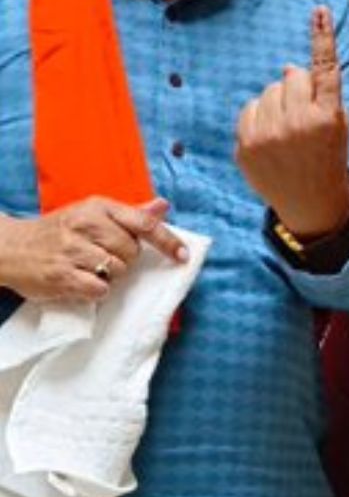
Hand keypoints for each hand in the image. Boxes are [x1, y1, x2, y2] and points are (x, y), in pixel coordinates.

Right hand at [0, 196, 187, 301]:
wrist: (11, 248)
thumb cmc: (59, 231)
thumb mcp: (93, 213)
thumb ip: (130, 213)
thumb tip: (163, 205)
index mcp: (98, 207)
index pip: (143, 223)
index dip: (167, 240)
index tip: (183, 255)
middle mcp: (86, 224)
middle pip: (132, 251)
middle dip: (126, 259)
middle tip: (105, 257)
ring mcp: (73, 250)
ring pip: (118, 270)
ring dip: (111, 276)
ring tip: (91, 268)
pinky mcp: (62, 275)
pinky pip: (99, 288)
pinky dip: (97, 290)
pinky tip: (84, 282)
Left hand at [235, 6, 348, 239]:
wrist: (311, 203)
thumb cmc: (328, 159)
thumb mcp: (338, 126)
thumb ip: (320, 94)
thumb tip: (286, 68)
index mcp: (327, 117)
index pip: (325, 68)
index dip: (322, 37)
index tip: (319, 11)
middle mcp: (297, 124)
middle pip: (291, 75)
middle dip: (297, 87)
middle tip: (304, 112)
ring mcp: (268, 136)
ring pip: (268, 90)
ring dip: (277, 102)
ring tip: (288, 130)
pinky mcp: (246, 146)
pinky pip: (249, 109)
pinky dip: (259, 117)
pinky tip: (271, 137)